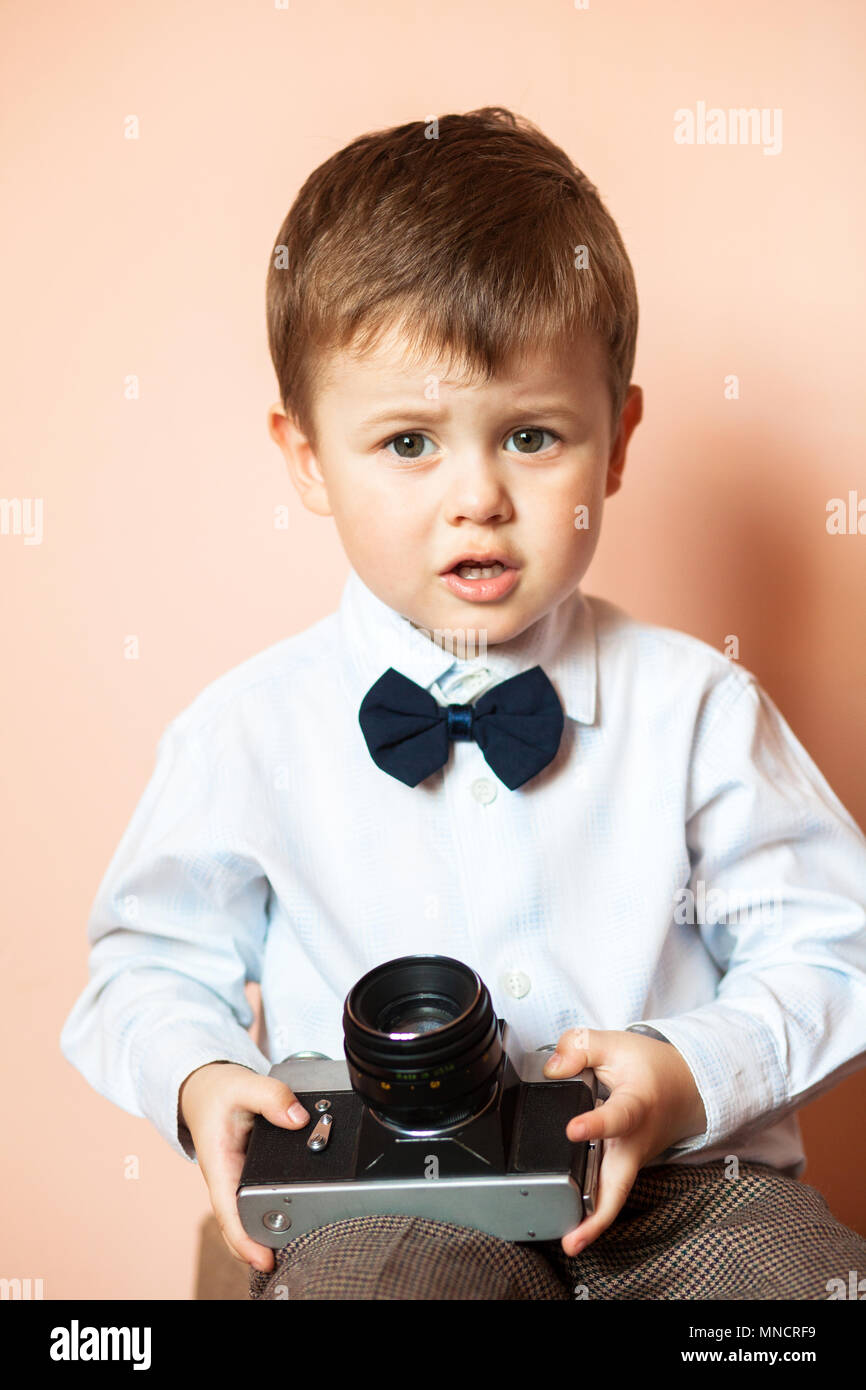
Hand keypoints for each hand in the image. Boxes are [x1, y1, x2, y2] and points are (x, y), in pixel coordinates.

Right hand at [179, 1061, 311, 1272]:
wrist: (205, 1088)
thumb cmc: (217, 1091)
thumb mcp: (243, 1085)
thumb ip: (271, 1097)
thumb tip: (298, 1118)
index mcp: (220, 1165)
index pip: (230, 1212)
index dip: (245, 1241)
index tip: (265, 1261)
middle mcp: (228, 1179)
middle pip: (240, 1227)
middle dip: (260, 1248)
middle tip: (292, 1259)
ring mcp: (237, 1180)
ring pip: (249, 1219)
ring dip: (268, 1236)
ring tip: (298, 1248)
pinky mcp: (247, 1175)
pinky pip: (258, 1203)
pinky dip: (272, 1217)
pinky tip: (295, 1225)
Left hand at [543, 1028, 706, 1256]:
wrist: (686, 1088)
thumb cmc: (651, 1069)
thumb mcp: (616, 1044)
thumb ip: (579, 1047)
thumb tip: (551, 1069)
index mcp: (635, 1105)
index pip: (616, 1117)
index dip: (596, 1124)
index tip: (573, 1129)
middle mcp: (634, 1142)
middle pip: (619, 1185)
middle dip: (598, 1216)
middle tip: (574, 1240)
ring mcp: (630, 1160)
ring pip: (613, 1196)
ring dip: (593, 1222)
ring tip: (568, 1243)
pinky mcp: (623, 1167)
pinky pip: (607, 1190)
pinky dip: (591, 1211)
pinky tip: (570, 1225)